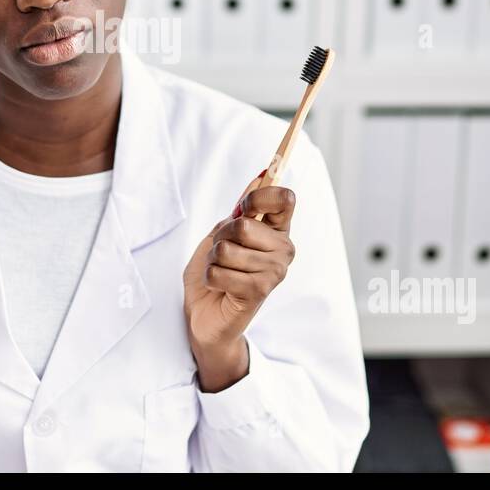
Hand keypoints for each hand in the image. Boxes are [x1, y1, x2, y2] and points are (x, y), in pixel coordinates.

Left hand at [183, 172, 296, 364]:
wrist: (205, 313)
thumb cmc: (216, 270)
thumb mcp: (224, 231)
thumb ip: (244, 207)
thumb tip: (262, 176)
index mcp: (278, 231)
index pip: (284, 199)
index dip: (257, 198)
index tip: (243, 208)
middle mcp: (283, 250)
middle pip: (243, 225)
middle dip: (220, 238)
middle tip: (222, 254)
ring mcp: (275, 272)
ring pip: (227, 250)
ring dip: (213, 261)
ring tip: (221, 272)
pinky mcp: (259, 291)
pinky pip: (219, 271)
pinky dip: (210, 278)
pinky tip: (220, 287)